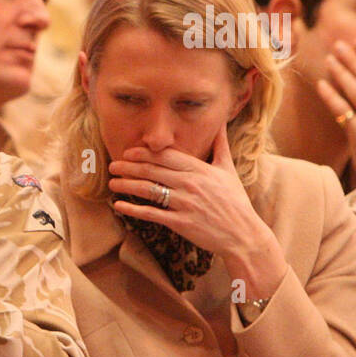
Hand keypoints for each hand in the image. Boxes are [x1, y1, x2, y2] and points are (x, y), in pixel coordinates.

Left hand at [108, 124, 284, 299]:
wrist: (243, 234)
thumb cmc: (235, 202)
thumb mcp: (229, 170)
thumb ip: (220, 145)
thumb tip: (221, 122)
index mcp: (200, 169)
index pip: (166, 156)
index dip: (145, 153)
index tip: (129, 152)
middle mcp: (191, 184)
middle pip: (153, 170)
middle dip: (129, 167)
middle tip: (113, 165)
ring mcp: (185, 203)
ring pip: (149, 190)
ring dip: (127, 185)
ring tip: (112, 182)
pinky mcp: (181, 223)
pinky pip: (152, 214)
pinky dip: (133, 209)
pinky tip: (119, 206)